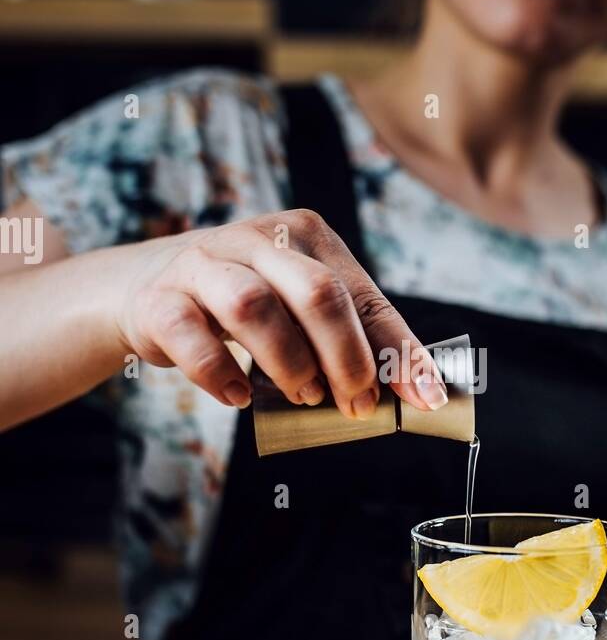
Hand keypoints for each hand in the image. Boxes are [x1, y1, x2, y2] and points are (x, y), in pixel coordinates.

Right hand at [116, 209, 448, 417]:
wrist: (148, 286)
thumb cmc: (244, 302)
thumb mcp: (300, 306)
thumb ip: (352, 336)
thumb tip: (416, 389)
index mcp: (305, 235)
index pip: (362, 296)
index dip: (397, 349)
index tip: (424, 396)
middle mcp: (256, 239)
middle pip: (316, 293)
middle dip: (346, 358)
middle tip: (356, 403)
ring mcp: (204, 264)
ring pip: (255, 307)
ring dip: (289, 363)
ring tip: (303, 395)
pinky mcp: (161, 301)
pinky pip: (194, 340)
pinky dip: (222, 376)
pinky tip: (240, 396)